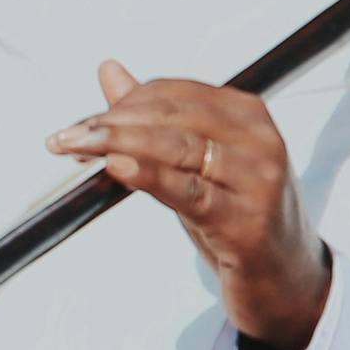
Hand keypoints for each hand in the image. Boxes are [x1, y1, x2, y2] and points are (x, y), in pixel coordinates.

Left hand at [44, 63, 327, 349]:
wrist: (283, 281)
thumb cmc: (234, 215)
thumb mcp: (195, 162)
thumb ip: (152, 118)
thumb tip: (109, 69)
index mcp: (247, 115)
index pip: (173, 93)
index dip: (122, 105)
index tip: (80, 125)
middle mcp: (260, 140)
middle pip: (173, 117)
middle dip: (113, 124)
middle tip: (66, 138)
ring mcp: (259, 180)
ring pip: (179, 148)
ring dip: (120, 145)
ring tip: (78, 147)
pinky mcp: (248, 222)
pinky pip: (190, 192)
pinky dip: (151, 176)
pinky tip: (118, 168)